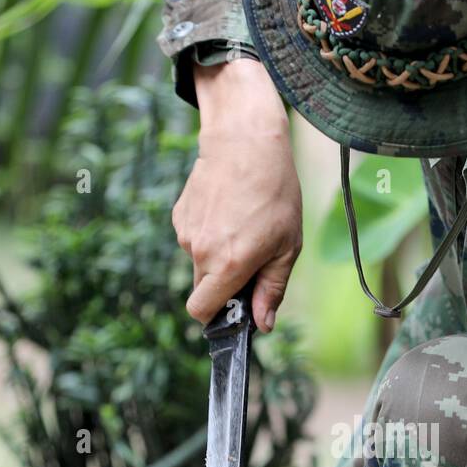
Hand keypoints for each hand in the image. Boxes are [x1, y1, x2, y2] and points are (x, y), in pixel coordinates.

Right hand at [172, 58, 302, 332]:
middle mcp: (200, 252)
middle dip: (222, 285)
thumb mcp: (287, 246)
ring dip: (217, 256)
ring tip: (243, 225)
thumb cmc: (275, 193)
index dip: (216, 316)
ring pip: (199, 262)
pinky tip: (228, 210)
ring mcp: (187, 232)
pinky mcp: (180, 215)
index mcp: (228, 265)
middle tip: (250, 259)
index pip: (201, 311)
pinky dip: (209, 234)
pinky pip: (194, 238)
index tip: (234, 307)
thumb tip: (263, 324)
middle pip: (202, 289)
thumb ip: (272, 289)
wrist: (245, 141)